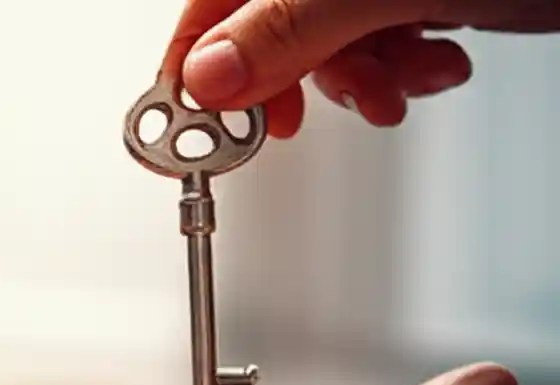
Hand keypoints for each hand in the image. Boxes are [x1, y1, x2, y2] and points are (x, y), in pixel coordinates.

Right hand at [165, 0, 559, 136]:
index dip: (198, 61)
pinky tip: (438, 60)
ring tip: (400, 84)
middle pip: (265, 28)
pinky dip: (407, 68)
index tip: (201, 120)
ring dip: (364, 80)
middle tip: (299, 118)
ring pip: (328, 45)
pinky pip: (381, 44)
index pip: (209, 2)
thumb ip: (288, 28)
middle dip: (298, 79)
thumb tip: (207, 77)